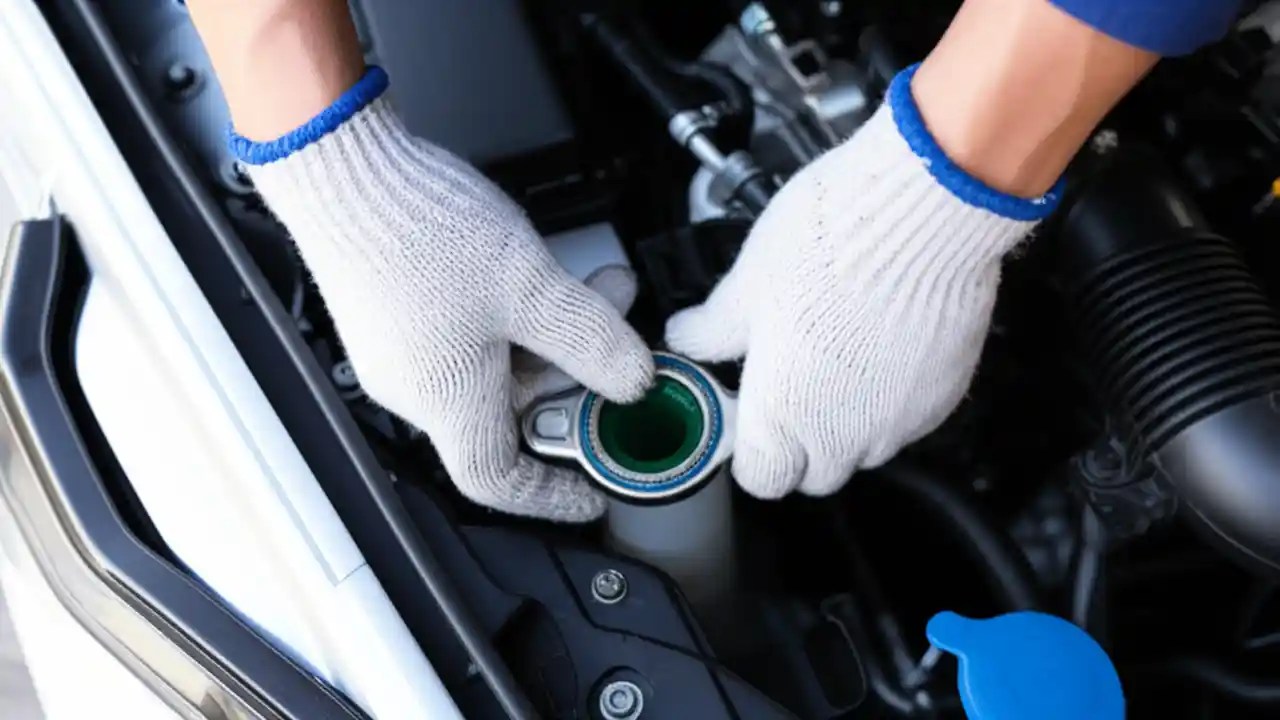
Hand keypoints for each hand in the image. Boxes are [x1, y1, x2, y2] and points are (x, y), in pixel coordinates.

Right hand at [246, 97, 652, 521]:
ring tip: (591, 283)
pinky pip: (467, 335)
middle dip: (575, 370)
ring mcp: (401, 350)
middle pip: (511, 410)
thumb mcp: (531, 287)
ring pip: (495, 365)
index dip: (552, 494)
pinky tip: (535, 273)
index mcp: (446, 402)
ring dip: (551, 332)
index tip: (592, 488)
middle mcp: (416, 388)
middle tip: (616, 327)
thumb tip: (632, 381)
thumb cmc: (418, 230)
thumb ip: (591, 340)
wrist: (343, 166)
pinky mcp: (395, 312)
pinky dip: (514, 315)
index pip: (501, 481)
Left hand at [665, 94, 1039, 498]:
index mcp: (784, 416)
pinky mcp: (946, 396)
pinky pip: (910, 420)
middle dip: (801, 443)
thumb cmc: (829, 241)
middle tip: (795, 380)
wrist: (925, 209)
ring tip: (842, 357)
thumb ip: (714, 328)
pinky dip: (893, 398)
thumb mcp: (747, 282)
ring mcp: (901, 421)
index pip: (762, 480)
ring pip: (868, 450)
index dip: (753, 451)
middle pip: (817, 474)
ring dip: (850, 423)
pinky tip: (884, 345)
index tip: (751, 412)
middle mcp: (845, 434)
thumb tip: (688, 337)